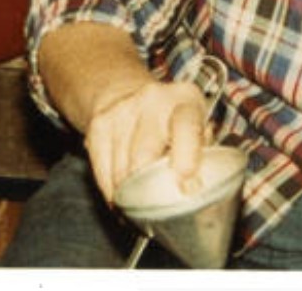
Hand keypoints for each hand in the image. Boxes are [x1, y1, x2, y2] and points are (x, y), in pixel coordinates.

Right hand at [81, 77, 210, 202]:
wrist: (126, 91)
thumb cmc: (171, 119)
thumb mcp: (198, 126)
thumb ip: (202, 153)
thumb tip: (196, 186)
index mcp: (185, 100)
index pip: (185, 126)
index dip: (186, 157)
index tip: (186, 187)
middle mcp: (152, 100)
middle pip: (144, 157)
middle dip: (150, 190)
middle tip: (159, 209)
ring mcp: (122, 110)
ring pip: (121, 171)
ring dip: (129, 196)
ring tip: (139, 204)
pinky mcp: (99, 125)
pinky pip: (102, 173)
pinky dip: (111, 191)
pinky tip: (120, 195)